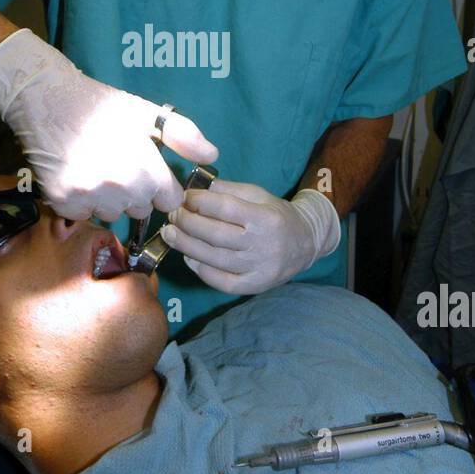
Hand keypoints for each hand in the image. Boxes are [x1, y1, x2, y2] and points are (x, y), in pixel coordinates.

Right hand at [0, 29, 218, 220]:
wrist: (48, 100)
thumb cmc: (104, 106)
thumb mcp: (148, 114)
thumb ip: (185, 136)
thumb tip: (212, 156)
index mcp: (148, 172)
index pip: (170, 202)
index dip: (163, 189)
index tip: (150, 175)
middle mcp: (122, 191)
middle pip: (141, 210)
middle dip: (136, 194)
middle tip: (120, 166)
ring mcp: (91, 199)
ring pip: (111, 215)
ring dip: (109, 200)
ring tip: (98, 170)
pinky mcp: (63, 203)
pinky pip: (83, 215)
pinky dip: (82, 202)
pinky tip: (79, 177)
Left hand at [160, 179, 340, 293]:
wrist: (305, 244)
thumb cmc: (275, 215)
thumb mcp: (257, 195)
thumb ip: (227, 190)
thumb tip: (193, 187)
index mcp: (265, 217)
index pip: (225, 208)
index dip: (198, 202)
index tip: (182, 196)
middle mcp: (263, 245)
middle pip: (215, 235)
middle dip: (187, 223)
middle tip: (171, 215)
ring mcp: (258, 269)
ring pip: (214, 259)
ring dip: (186, 246)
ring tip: (170, 234)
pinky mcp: (254, 286)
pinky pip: (221, 281)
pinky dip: (200, 270)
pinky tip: (188, 257)